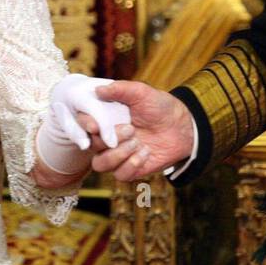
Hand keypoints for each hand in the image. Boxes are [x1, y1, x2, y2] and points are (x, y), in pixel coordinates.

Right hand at [70, 80, 194, 180]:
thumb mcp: (141, 92)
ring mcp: (117, 155)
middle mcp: (107, 138)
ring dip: (117, 155)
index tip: (95, 126)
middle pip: (91, 146)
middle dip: (110, 139)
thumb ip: (120, 89)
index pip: (84, 123)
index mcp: (105, 118)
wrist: (181, 126)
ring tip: (138, 143)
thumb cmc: (159, 106)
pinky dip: (132, 165)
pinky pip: (120, 175)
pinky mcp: (130, 169)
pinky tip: (146, 153)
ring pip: (100, 165)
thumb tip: (98, 90)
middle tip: (131, 129)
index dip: (85, 125)